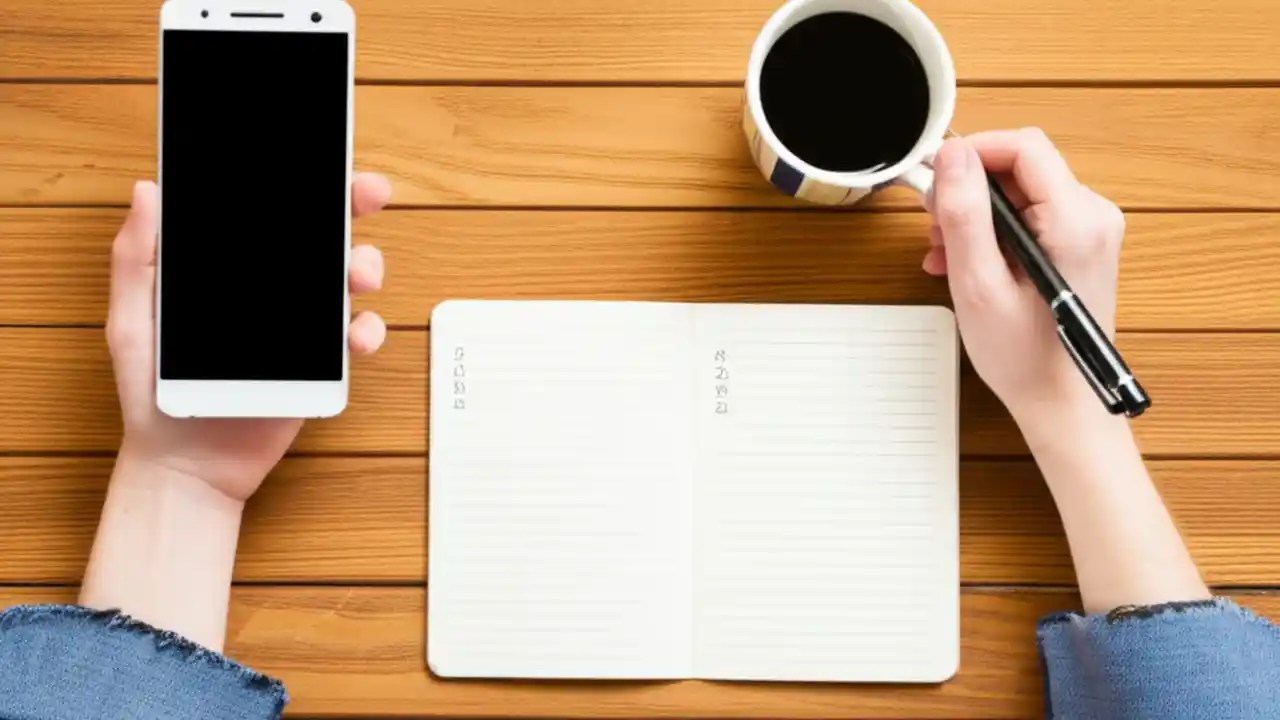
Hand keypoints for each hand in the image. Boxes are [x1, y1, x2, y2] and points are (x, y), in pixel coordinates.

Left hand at [107, 174, 392, 501]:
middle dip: (351, 205)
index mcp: (230, 270)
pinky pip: (356, 338)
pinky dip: (366, 331)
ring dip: (365, 266)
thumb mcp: (130, 319)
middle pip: (322, 235)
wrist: (183, 464)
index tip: (319, 159)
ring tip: (357, 274)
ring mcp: (300, 326)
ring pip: (348, 279)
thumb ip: (136, 258)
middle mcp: (272, 291)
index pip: (271, 215)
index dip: (300, 182)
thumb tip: (148, 191)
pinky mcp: (321, 365)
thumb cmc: (149, 393)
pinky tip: (354, 335)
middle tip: (367, 191)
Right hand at [923, 128, 1125, 423]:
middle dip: (969, 190)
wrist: (1062, 403)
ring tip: (943, 253)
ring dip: (975, 215)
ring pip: (1020, 194)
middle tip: (932, 226)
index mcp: (1076, 221)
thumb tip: (952, 155)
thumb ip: (965, 213)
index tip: (933, 174)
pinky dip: (992, 233)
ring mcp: (1089, 232)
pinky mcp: (1079, 246)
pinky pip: (1030, 218)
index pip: (1023, 148)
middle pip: (1021, 169)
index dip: (972, 152)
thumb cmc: (1025, 357)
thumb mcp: (978, 283)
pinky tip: (964, 262)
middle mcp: (1093, 217)